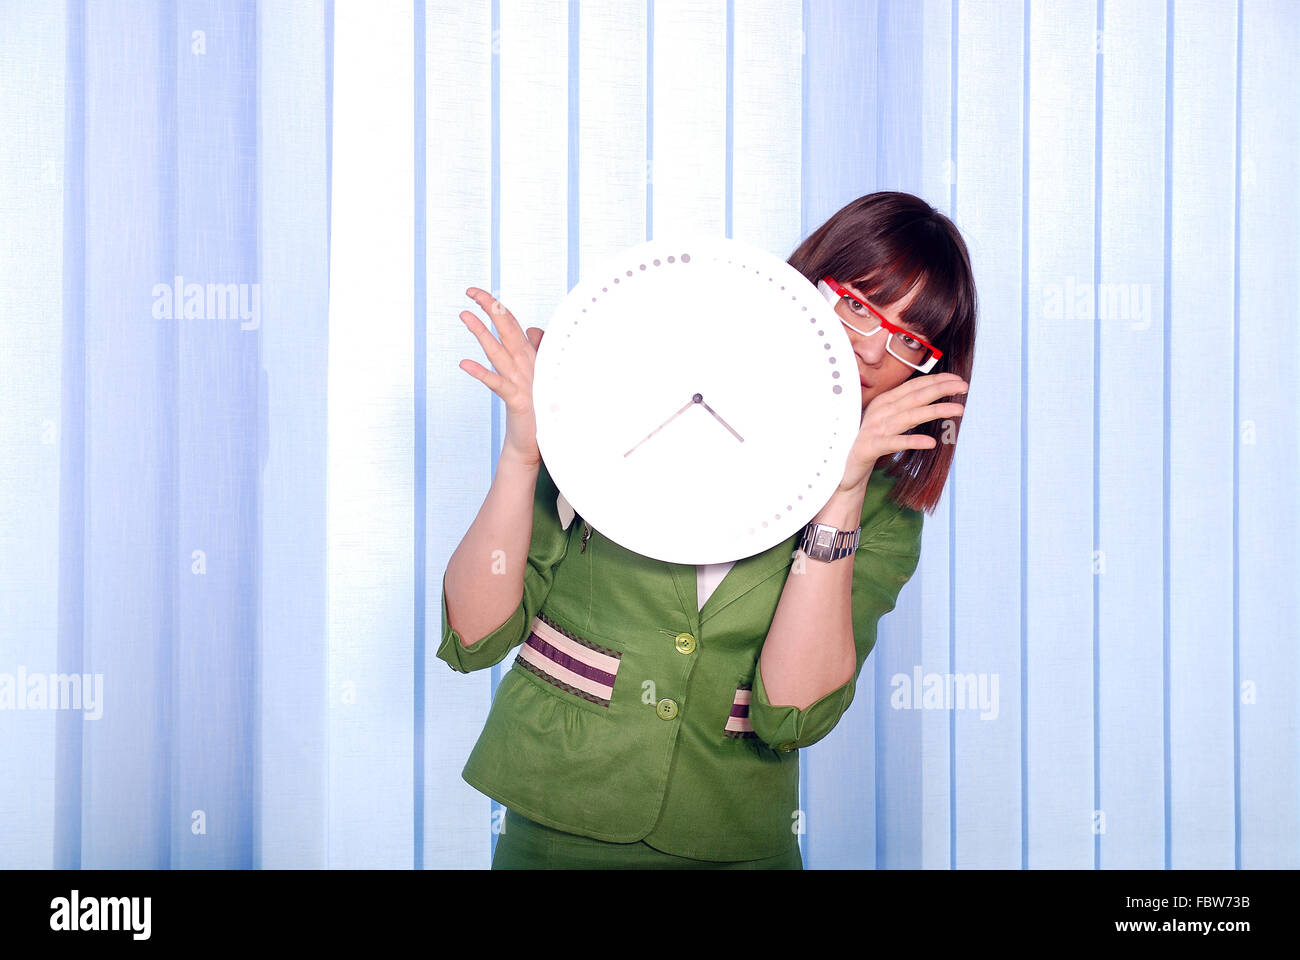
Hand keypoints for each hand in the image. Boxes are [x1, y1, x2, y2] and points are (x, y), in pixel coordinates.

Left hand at [457, 287, 545, 466]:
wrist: (537, 443)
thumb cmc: (536, 407)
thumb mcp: (536, 374)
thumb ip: (534, 348)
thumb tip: (529, 329)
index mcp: (530, 357)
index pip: (513, 324)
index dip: (496, 306)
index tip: (476, 292)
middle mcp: (527, 365)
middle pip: (508, 330)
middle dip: (491, 308)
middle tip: (472, 292)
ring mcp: (523, 382)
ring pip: (499, 351)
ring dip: (482, 332)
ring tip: (464, 315)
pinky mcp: (518, 401)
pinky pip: (497, 384)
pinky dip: (481, 373)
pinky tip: (464, 364)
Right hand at [836, 373, 967, 491]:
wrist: (843, 468)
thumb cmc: (870, 443)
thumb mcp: (889, 423)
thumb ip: (906, 410)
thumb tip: (931, 402)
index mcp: (885, 402)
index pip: (914, 386)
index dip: (937, 381)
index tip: (958, 380)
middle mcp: (880, 411)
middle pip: (915, 397)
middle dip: (941, 389)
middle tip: (964, 387)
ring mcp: (875, 429)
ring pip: (909, 416)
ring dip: (935, 410)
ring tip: (959, 409)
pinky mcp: (869, 447)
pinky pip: (893, 443)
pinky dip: (912, 441)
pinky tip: (930, 442)